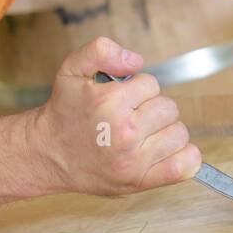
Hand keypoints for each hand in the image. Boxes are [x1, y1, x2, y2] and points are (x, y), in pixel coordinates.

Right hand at [30, 36, 201, 195]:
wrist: (48, 153)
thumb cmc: (64, 112)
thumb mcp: (71, 68)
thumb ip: (102, 50)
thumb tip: (136, 61)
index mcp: (110, 103)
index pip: (151, 84)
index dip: (137, 88)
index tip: (120, 98)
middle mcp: (124, 133)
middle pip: (169, 108)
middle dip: (151, 108)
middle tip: (129, 116)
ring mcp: (134, 161)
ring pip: (179, 133)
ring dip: (165, 131)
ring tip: (142, 134)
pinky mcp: (140, 181)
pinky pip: (184, 166)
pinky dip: (185, 157)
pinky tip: (164, 150)